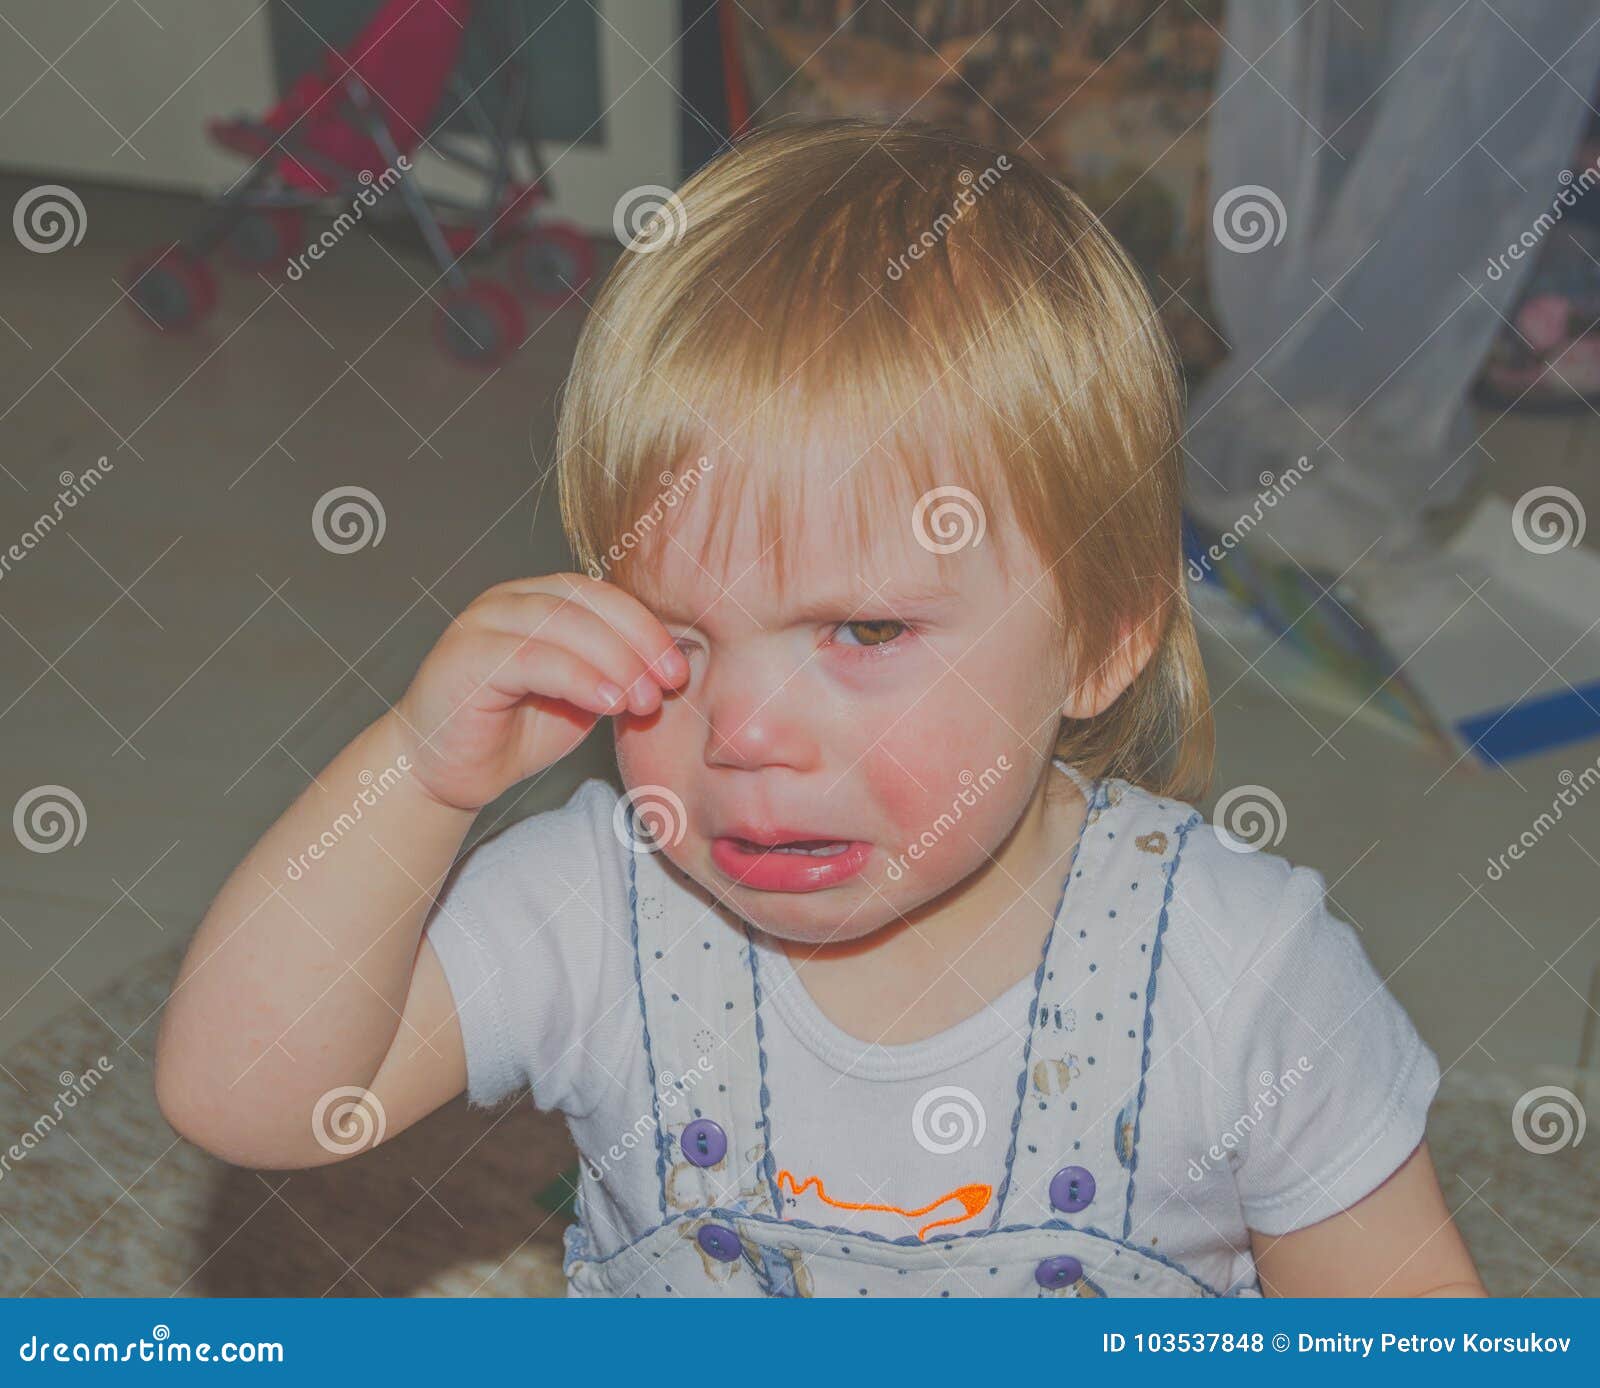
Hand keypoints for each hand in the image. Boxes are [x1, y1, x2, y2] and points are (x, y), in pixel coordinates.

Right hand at [389, 574, 685, 811]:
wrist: (445, 773)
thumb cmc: (512, 732)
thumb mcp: (581, 698)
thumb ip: (614, 674)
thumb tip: (669, 669)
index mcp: (539, 599)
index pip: (602, 595)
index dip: (646, 627)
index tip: (679, 669)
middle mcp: (509, 600)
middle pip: (587, 601)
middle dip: (638, 641)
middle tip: (669, 684)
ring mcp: (483, 623)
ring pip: (562, 623)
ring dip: (614, 660)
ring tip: (643, 700)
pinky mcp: (465, 656)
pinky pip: (533, 658)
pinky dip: (579, 678)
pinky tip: (609, 703)